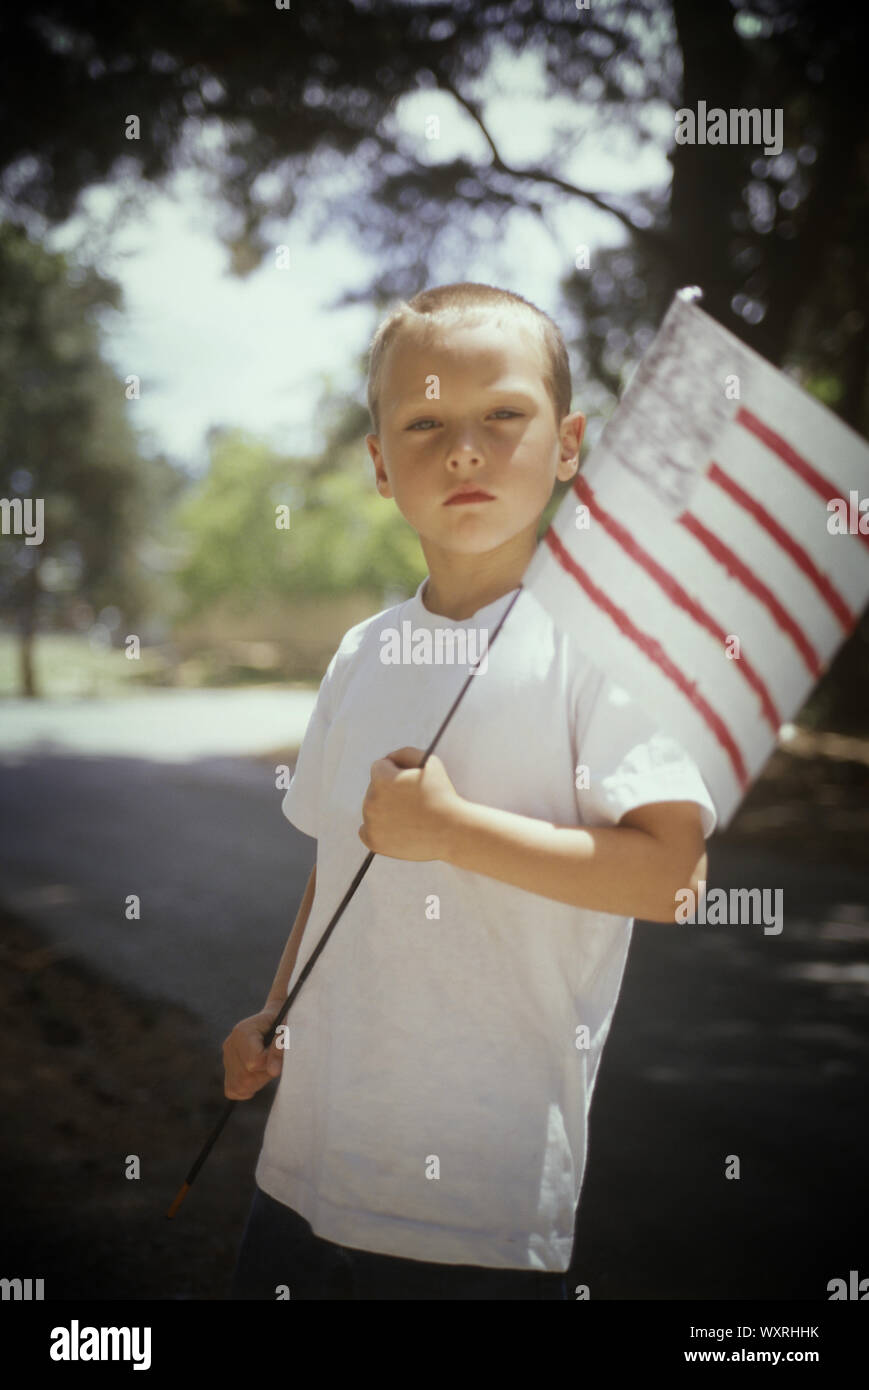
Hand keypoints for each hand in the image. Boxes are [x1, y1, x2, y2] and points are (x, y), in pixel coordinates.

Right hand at [222, 1004, 284, 1100]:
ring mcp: (227, 1057)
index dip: (271, 1063)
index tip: (280, 1055)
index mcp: (243, 1031)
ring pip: (239, 1085)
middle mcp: (231, 1044)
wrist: (274, 1021)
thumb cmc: (283, 1024)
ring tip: (268, 1066)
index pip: (254, 1063)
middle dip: (265, 1074)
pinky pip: (232, 1089)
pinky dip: (247, 1089)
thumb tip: (273, 1071)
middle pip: (246, 1076)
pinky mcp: (227, 1068)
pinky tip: (258, 1076)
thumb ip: (281, 1048)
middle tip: (275, 1061)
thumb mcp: (288, 1031)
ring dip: (258, 1082)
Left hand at [358, 746, 460, 860]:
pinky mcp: (374, 842)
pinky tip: (394, 828)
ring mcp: (371, 823)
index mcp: (381, 779)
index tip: (411, 781)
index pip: (379, 767)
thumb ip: (405, 753)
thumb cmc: (443, 795)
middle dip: (390, 791)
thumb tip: (388, 759)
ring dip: (385, 809)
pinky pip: (366, 830)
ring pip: (372, 809)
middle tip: (413, 800)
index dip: (397, 771)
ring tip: (409, 815)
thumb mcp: (429, 762)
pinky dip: (377, 829)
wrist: (453, 831)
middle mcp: (371, 801)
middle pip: (374, 788)